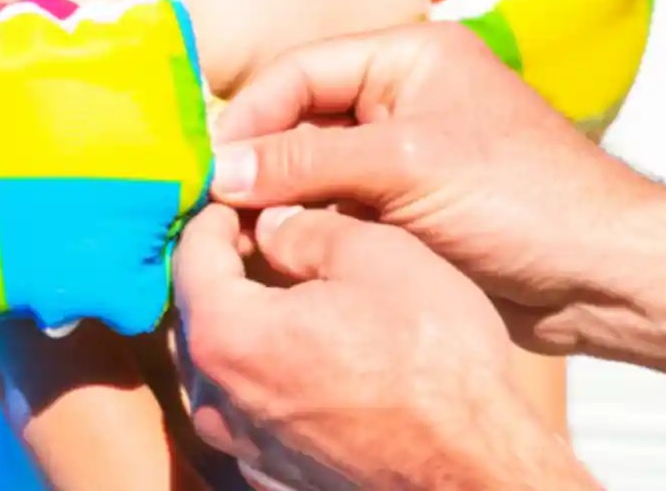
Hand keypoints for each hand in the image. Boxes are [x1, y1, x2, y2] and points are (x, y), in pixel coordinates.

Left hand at [173, 204, 596, 489]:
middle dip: (224, 270)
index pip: (191, 255)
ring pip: (217, 365)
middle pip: (194, 312)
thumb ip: (304, 229)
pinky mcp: (271, 474)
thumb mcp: (378, 256)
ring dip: (242, 323)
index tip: (245, 201)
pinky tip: (311, 357)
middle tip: (265, 239)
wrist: (474, 473)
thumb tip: (270, 224)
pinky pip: (247, 409)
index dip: (217, 215)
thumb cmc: (434, 364)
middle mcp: (216, 399)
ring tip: (290, 295)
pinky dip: (264, 374)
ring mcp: (241, 446)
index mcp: (228, 335)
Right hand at [207, 23, 656, 352]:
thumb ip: (307, 162)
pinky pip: (336, 206)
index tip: (206, 166)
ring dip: (277, 197)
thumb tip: (218, 169)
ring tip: (236, 233)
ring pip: (312, 167)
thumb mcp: (406, 168)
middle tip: (210, 205)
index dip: (248, 116)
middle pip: (299, 117)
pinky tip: (277, 251)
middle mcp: (399, 97)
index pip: (299, 72)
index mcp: (407, 58)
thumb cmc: (520, 201)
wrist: (603, 275)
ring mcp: (401, 155)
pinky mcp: (405, 206)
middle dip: (257, 159)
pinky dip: (305, 225)